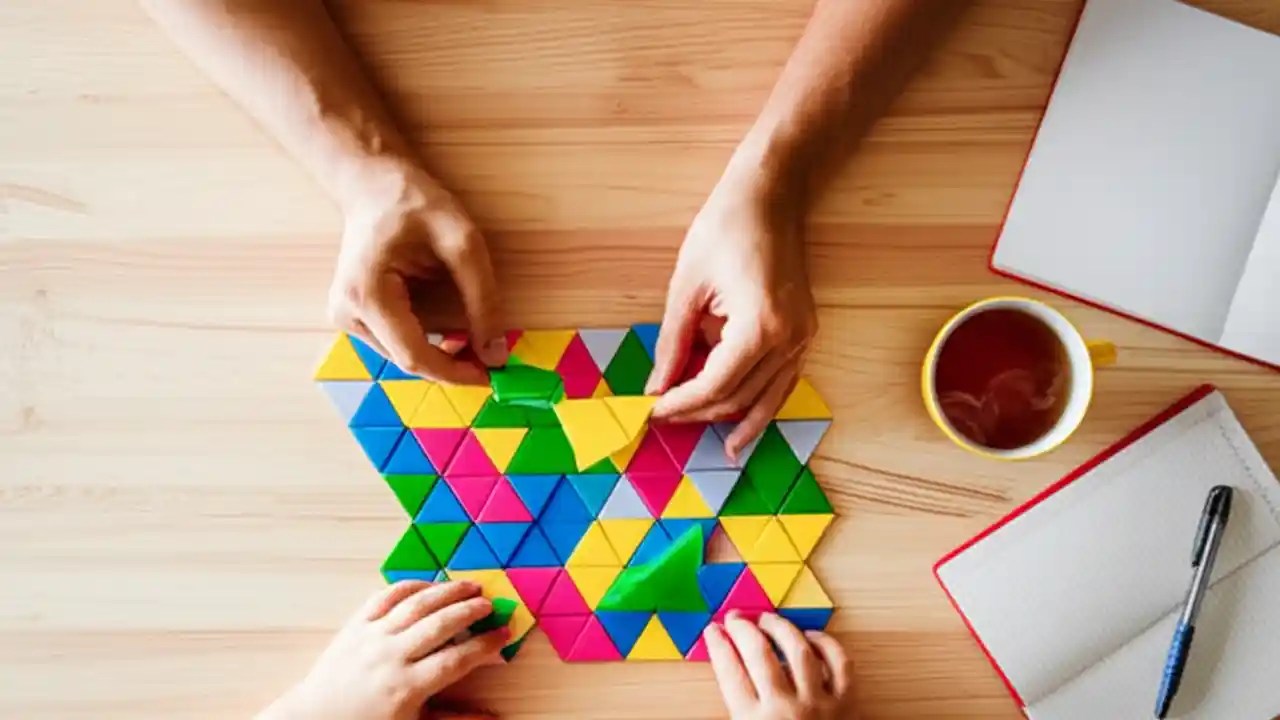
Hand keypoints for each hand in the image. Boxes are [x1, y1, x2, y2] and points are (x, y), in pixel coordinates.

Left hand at [259, 581, 506, 719]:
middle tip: (490, 604)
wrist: (314, 719)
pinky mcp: (355, 625)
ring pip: (416, 605)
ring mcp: (371, 637)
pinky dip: (410, 586)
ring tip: (470, 586)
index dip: (484, 645)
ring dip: (447, 591)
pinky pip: (385, 597)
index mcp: (407, 688)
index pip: (456, 660)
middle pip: (440, 625)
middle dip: (470, 611)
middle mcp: (390, 658)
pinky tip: (429, 584)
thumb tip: (494, 718)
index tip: (503, 634)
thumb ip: (455, 719)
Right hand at [328, 159, 506, 383]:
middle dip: (451, 364)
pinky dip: (426, 343)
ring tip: (473, 340)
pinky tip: (450, 331)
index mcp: (367, 296)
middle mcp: (347, 314)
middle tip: (491, 357)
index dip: (456, 373)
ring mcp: (345, 317)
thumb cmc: (414, 203)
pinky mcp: (353, 317)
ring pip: (402, 355)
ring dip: (440, 355)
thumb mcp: (462, 243)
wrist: (372, 184)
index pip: (415, 356)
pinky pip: (396, 343)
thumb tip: (496, 353)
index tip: (492, 375)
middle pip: (408, 360)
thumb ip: (482, 299)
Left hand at [648, 172, 816, 457]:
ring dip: (734, 419)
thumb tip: (658, 386)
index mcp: (759, 326)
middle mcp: (789, 339)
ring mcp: (803, 338)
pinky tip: (744, 427)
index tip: (652, 410)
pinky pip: (782, 382)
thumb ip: (673, 343)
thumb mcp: (686, 287)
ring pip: (766, 398)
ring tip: (712, 446)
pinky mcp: (805, 333)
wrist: (771, 195)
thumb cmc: (726, 228)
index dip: (680, 403)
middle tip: (665, 417)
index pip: (715, 385)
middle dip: (700, 412)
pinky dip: (762, 405)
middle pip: (740, 397)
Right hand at [705, 612, 852, 719]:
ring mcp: (818, 703)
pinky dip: (826, 644)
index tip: (713, 632)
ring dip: (780, 627)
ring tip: (768, 620)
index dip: (718, 645)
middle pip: (757, 652)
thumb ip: (736, 716)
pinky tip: (812, 636)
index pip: (729, 670)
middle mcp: (784, 708)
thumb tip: (726, 685)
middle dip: (742, 629)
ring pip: (797, 649)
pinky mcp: (848, 704)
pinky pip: (839, 663)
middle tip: (735, 619)